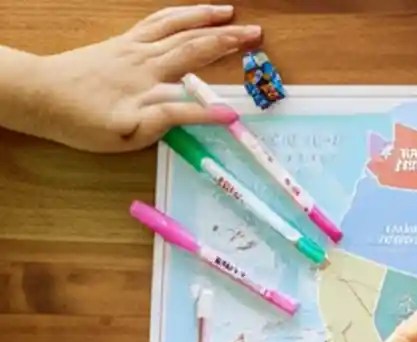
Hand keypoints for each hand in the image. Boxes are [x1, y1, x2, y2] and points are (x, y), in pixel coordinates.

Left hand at [24, 5, 259, 151]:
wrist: (40, 93)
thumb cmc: (82, 121)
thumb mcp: (126, 134)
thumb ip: (168, 122)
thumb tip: (204, 115)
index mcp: (149, 91)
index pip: (192, 98)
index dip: (215, 109)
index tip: (239, 115)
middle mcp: (146, 63)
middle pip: (193, 46)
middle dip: (228, 39)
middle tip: (256, 34)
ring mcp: (134, 47)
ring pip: (177, 26)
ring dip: (206, 17)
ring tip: (230, 13)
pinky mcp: (124, 40)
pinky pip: (158, 21)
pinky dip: (180, 14)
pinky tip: (192, 13)